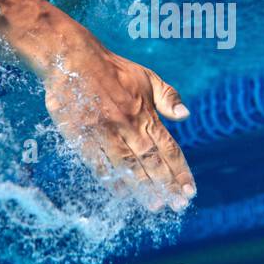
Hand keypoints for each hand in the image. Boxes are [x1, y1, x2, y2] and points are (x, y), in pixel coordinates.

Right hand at [42, 29, 196, 212]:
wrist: (73, 58)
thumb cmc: (113, 69)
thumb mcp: (148, 77)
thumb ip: (169, 97)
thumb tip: (186, 116)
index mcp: (145, 113)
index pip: (169, 148)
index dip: (180, 171)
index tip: (190, 191)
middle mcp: (128, 125)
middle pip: (151, 161)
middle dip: (166, 185)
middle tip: (178, 205)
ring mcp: (105, 131)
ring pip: (127, 165)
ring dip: (142, 187)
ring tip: (154, 205)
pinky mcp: (82, 134)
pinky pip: (98, 161)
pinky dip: (110, 178)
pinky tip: (121, 193)